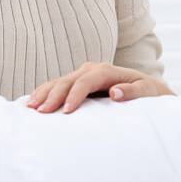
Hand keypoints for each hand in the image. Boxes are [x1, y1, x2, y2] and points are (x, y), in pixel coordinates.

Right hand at [25, 61, 174, 113]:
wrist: (149, 90)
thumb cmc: (149, 93)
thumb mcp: (148, 92)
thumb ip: (133, 92)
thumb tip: (115, 93)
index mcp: (108, 71)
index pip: (86, 81)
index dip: (75, 95)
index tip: (66, 111)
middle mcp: (93, 69)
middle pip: (68, 80)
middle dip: (53, 96)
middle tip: (41, 112)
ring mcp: (84, 74)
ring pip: (59, 81)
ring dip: (44, 93)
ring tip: (30, 107)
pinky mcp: (79, 82)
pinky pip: (58, 85)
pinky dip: (45, 92)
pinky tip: (32, 101)